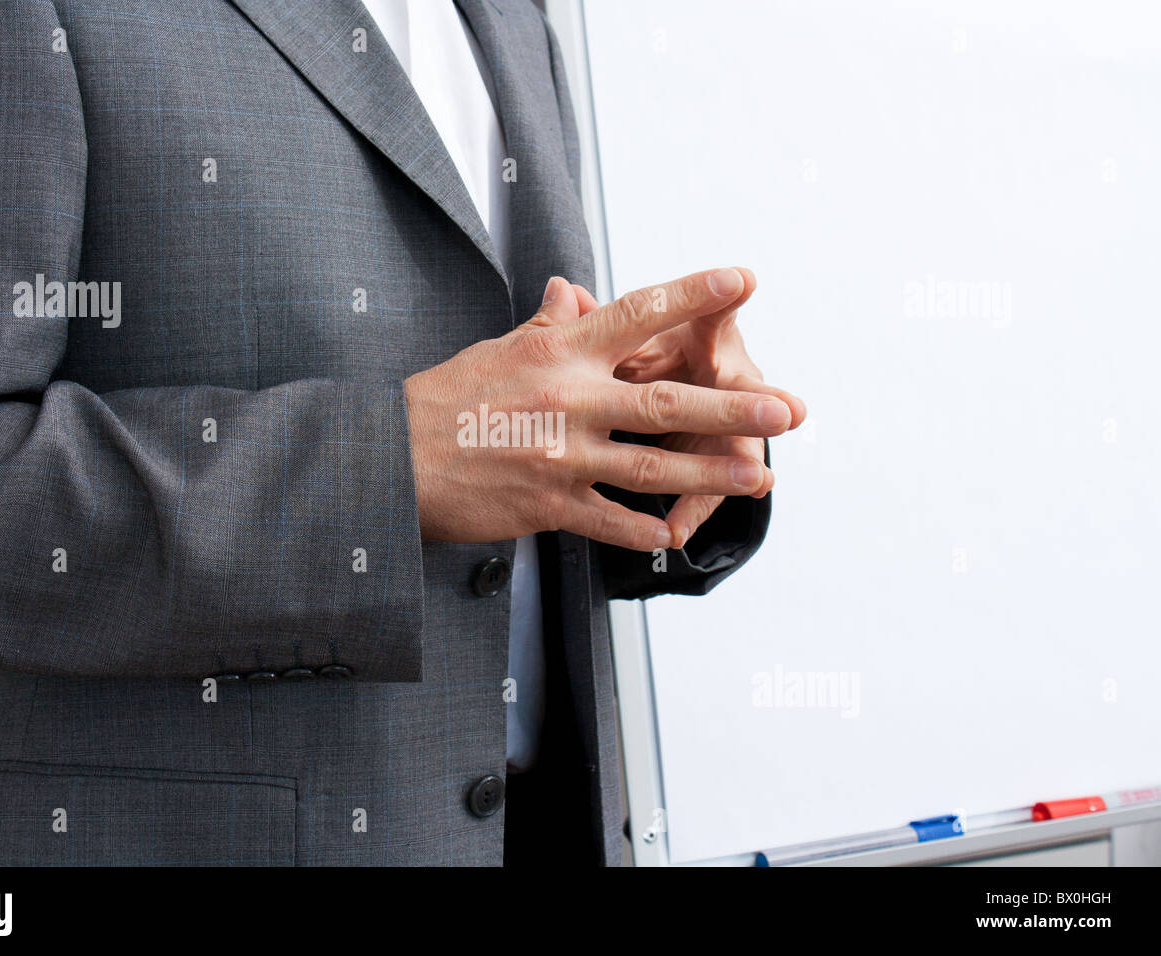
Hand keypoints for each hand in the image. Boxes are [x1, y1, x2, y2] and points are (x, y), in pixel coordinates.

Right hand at [402, 269, 795, 550]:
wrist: (392, 460)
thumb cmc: (443, 400)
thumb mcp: (497, 350)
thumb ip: (546, 326)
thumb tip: (574, 292)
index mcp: (558, 351)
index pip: (637, 312)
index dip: (695, 293)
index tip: (743, 279)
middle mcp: (569, 400)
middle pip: (666, 400)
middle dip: (733, 406)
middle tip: (786, 411)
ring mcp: (562, 457)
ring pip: (652, 465)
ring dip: (712, 473)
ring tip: (760, 478)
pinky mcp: (548, 505)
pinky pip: (609, 521)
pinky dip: (644, 529)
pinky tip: (676, 535)